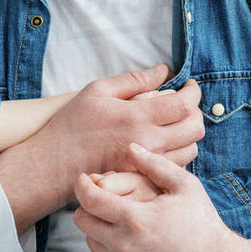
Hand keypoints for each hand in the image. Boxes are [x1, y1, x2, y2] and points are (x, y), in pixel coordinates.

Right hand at [17, 65, 203, 203]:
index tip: (190, 85)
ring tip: (176, 122)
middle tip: (185, 103)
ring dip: (189, 133)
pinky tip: (164, 142)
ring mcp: (147, 165)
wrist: (53, 165)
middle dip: (197, 111)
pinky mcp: (143, 179)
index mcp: (137, 117)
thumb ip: (134, 80)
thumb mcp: (98, 91)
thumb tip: (163, 71)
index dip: (194, 92)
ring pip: (190, 150)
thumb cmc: (72, 124)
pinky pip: (176, 167)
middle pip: (194, 128)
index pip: (184, 104)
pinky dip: (178, 152)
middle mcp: (148, 143)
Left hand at [73, 143, 250, 251]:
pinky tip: (135, 240)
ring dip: (100, 228)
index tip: (85, 179)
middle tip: (104, 198)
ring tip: (122, 219)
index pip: (90, 201)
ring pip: (92, 242)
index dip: (82, 186)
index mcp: (136, 220)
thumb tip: (131, 148)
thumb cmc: (202, 222)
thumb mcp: (185, 186)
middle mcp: (125, 247)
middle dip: (89, 206)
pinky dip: (113, 248)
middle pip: (83, 222)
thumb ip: (155, 165)